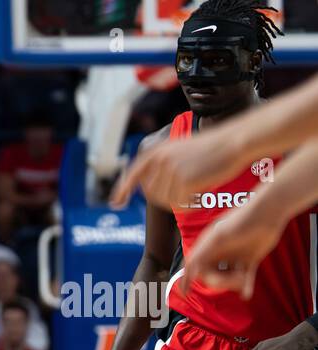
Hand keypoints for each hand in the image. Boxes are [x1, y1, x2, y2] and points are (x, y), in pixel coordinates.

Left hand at [110, 133, 243, 209]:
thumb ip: (162, 165)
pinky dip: (189, 206)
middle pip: (151, 193)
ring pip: (165, 200)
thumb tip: (148, 188)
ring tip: (195, 193)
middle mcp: (160, 160)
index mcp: (157, 151)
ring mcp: (171, 170)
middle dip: (165, 199)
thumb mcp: (180, 150)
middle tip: (184, 196)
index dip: (122, 190)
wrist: (234, 142)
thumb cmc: (213, 148)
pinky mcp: (184, 181)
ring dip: (179, 202)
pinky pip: (180, 204)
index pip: (134, 173)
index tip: (116, 204)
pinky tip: (199, 199)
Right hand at [181, 207, 285, 299]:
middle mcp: (219, 252)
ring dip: (234, 282)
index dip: (188, 279)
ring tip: (244, 278)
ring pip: (228, 278)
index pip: (195, 267)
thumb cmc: (242, 221)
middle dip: (221, 281)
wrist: (269, 211)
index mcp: (207, 246)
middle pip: (212, 275)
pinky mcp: (250, 258)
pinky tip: (246, 295)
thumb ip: (201, 254)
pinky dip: (246, 286)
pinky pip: (246, 276)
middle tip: (236, 279)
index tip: (184, 293)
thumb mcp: (218, 237)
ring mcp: (234, 255)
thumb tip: (188, 272)